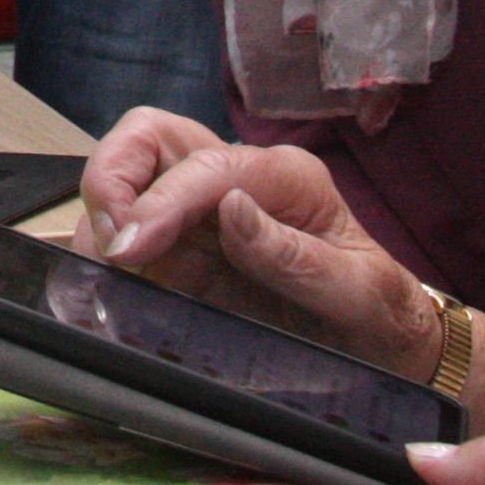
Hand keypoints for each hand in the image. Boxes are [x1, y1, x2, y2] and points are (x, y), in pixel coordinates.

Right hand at [77, 109, 443, 381]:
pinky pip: (129, 228)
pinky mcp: (184, 247)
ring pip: (129, 172)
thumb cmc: (377, 315)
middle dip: (112, 176)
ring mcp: (205, 210)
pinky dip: (106, 247)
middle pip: (150, 136)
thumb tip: (232, 210)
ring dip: (102, 214)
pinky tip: (111, 285)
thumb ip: (296, 256)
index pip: (204, 167)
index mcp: (286, 178)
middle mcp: (239, 179)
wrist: (382, 348)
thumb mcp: (358, 294)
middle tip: (110, 246)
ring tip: (105, 274)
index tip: (127, 251)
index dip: (157, 202)